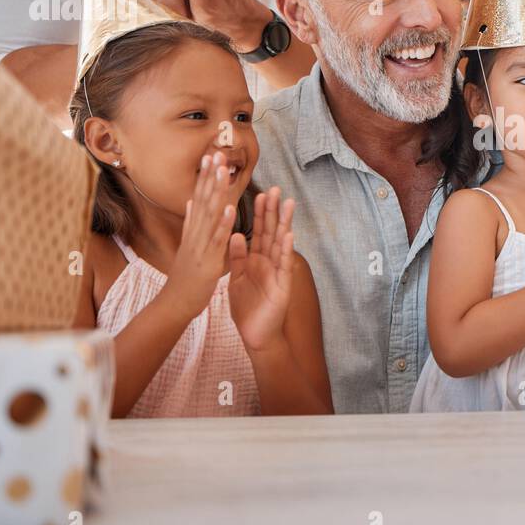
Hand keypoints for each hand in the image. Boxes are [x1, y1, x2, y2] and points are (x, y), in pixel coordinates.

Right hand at [162, 151, 236, 318]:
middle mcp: (195, 233)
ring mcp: (200, 245)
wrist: (176, 302)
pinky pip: (217, 239)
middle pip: (203, 200)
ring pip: (209, 214)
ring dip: (216, 191)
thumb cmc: (184, 276)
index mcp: (193, 230)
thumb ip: (191, 223)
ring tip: (223, 170)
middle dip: (210, 176)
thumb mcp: (187, 245)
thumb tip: (190, 202)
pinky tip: (230, 208)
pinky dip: (223, 223)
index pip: (198, 197)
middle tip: (216, 151)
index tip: (209, 155)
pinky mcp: (207, 260)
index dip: (204, 176)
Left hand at [229, 186, 297, 354]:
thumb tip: (236, 234)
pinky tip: (289, 235)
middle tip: (277, 189)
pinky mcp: (282, 286)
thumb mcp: (237, 279)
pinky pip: (283, 266)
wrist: (255, 335)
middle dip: (274, 211)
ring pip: (281, 244)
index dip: (260, 213)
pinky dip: (286, 250)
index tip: (260, 193)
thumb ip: (237, 258)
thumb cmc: (248, 309)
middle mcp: (269, 263)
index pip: (259, 232)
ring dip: (285, 223)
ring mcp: (278, 273)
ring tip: (288, 203)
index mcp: (256, 260)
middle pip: (271, 232)